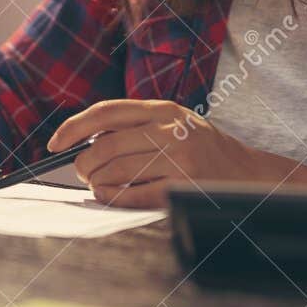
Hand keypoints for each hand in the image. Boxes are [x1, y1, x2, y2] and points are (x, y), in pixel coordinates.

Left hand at [45, 99, 306, 208]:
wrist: (251, 177)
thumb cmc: (205, 153)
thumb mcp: (176, 126)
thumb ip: (137, 128)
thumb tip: (86, 143)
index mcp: (164, 109)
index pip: (107, 112)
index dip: (74, 127)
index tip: (55, 144)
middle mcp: (171, 128)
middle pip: (106, 145)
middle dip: (84, 163)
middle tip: (83, 172)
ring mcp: (180, 157)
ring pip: (117, 170)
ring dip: (97, 181)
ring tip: (97, 185)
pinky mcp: (184, 186)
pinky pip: (134, 194)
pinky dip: (113, 196)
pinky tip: (108, 195)